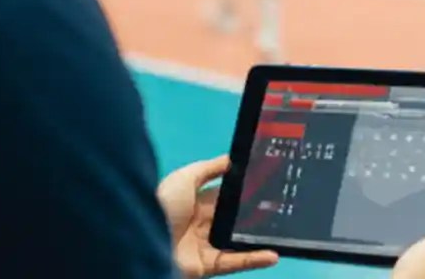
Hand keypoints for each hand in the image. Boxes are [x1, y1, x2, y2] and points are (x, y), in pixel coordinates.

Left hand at [157, 156, 278, 277]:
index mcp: (194, 202)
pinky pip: (235, 262)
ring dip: (259, 238)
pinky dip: (255, 260)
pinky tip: (273, 254)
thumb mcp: (184, 178)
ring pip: (238, 241)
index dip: (243, 190)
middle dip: (255, 212)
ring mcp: (204, 246)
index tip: (266, 183)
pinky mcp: (207, 266)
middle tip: (281, 205)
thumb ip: (209, 168)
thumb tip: (232, 159)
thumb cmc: (163, 205)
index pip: (224, 195)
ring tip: (283, 230)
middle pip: (233, 217)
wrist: (141, 240)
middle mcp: (200, 224)